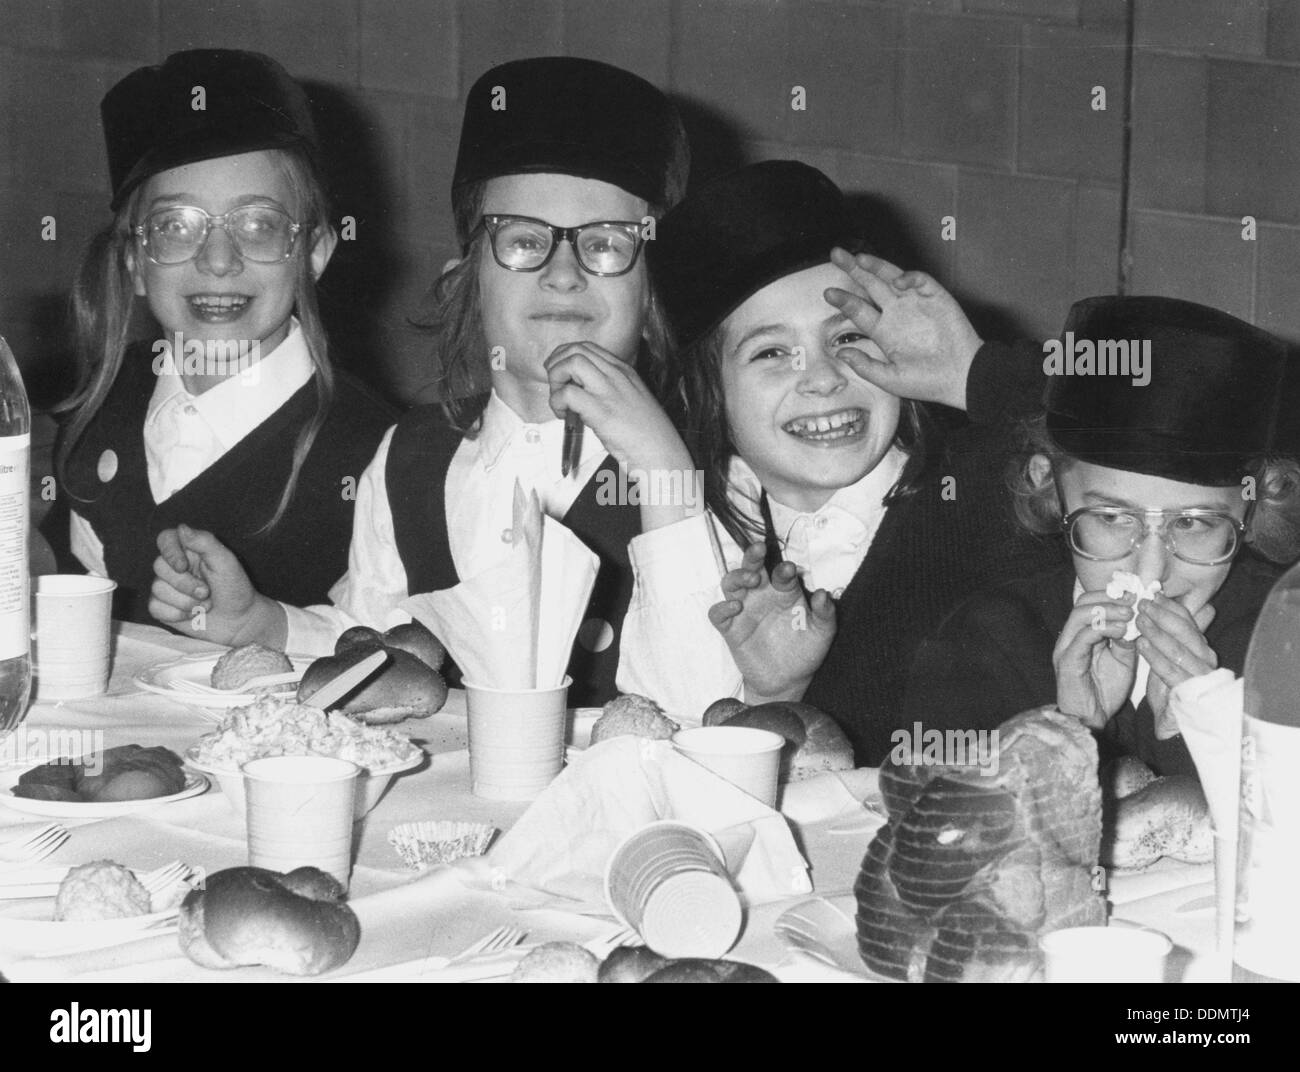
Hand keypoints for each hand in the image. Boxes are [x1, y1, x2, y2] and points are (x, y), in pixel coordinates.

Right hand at [150, 524, 285, 646]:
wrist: (239, 621)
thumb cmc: (235, 589)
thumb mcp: (226, 562)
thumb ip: (205, 543)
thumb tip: (182, 528)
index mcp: (190, 551)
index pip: (165, 539)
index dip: (170, 552)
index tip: (184, 566)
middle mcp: (175, 567)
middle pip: (159, 567)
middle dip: (185, 584)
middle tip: (207, 592)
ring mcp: (167, 587)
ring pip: (157, 589)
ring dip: (185, 602)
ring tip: (205, 604)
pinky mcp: (163, 608)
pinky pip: (155, 608)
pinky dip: (176, 614)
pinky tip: (192, 615)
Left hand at [545, 341, 700, 528]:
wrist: (662, 454)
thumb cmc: (647, 435)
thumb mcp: (631, 401)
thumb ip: (609, 392)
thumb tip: (581, 393)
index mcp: (625, 371)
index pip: (588, 347)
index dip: (566, 355)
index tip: (559, 373)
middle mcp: (617, 375)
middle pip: (576, 349)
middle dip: (556, 363)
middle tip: (554, 385)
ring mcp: (609, 390)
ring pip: (571, 363)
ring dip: (556, 378)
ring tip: (559, 400)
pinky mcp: (601, 411)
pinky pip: (567, 393)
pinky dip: (557, 402)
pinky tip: (564, 416)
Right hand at [708, 544, 835, 702]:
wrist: (788, 680)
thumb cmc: (806, 651)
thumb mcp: (822, 633)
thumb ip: (825, 614)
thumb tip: (824, 594)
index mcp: (784, 591)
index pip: (780, 572)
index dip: (783, 568)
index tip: (788, 569)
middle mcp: (761, 596)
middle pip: (751, 567)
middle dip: (752, 556)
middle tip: (758, 551)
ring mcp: (744, 610)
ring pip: (730, 584)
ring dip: (737, 576)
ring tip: (751, 579)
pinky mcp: (730, 629)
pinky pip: (717, 614)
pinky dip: (722, 607)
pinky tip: (735, 607)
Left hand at [823, 248, 981, 410]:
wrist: (961, 378)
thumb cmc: (927, 382)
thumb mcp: (890, 379)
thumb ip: (865, 366)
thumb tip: (840, 353)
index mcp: (884, 332)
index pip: (859, 311)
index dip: (844, 300)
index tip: (828, 293)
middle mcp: (896, 314)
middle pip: (871, 286)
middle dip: (854, 270)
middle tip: (836, 254)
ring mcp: (915, 304)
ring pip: (892, 277)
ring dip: (877, 266)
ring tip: (860, 258)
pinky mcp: (936, 298)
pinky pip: (920, 281)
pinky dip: (910, 278)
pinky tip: (899, 282)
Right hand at [1053, 591, 1138, 729]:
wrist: (1091, 719)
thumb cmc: (1104, 691)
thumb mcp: (1122, 660)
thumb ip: (1125, 641)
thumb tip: (1134, 621)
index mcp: (1080, 634)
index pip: (1089, 602)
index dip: (1110, 595)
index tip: (1135, 595)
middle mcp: (1069, 637)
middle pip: (1082, 603)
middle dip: (1109, 598)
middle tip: (1133, 601)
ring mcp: (1066, 648)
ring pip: (1080, 616)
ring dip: (1107, 611)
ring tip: (1129, 614)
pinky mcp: (1068, 662)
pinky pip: (1083, 637)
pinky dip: (1103, 630)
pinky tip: (1122, 631)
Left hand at [1136, 594, 1217, 739]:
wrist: (1173, 721)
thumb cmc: (1172, 684)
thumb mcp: (1173, 655)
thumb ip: (1178, 632)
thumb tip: (1194, 605)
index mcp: (1202, 647)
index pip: (1189, 621)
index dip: (1169, 606)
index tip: (1151, 595)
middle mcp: (1206, 659)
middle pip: (1185, 631)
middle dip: (1162, 616)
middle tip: (1142, 605)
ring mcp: (1200, 676)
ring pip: (1178, 649)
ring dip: (1157, 633)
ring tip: (1139, 621)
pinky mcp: (1189, 692)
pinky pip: (1171, 671)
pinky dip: (1155, 656)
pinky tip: (1141, 644)